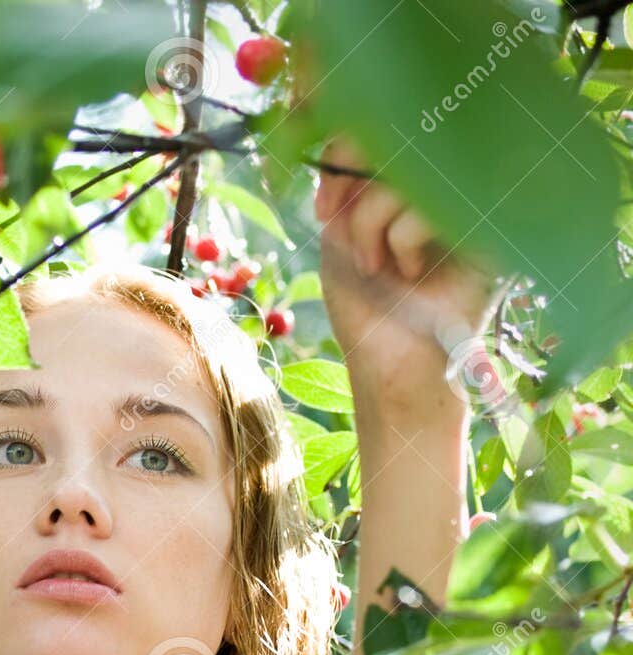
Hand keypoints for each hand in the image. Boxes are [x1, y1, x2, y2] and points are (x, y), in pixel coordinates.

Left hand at [314, 138, 498, 417]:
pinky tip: (412, 273)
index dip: (343, 152)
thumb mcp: (341, 238)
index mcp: (413, 179)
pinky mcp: (488, 227)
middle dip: (353, 185)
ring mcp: (468, 201)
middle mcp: (444, 183)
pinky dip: (402, 237)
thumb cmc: (367, 312)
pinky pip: (431, 199)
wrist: (394, 373)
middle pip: (394, 133)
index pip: (383, 125)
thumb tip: (350, 133)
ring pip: (407, 166)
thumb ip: (346, 180)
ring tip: (377, 266)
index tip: (324, 206)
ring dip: (371, 220)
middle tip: (341, 229)